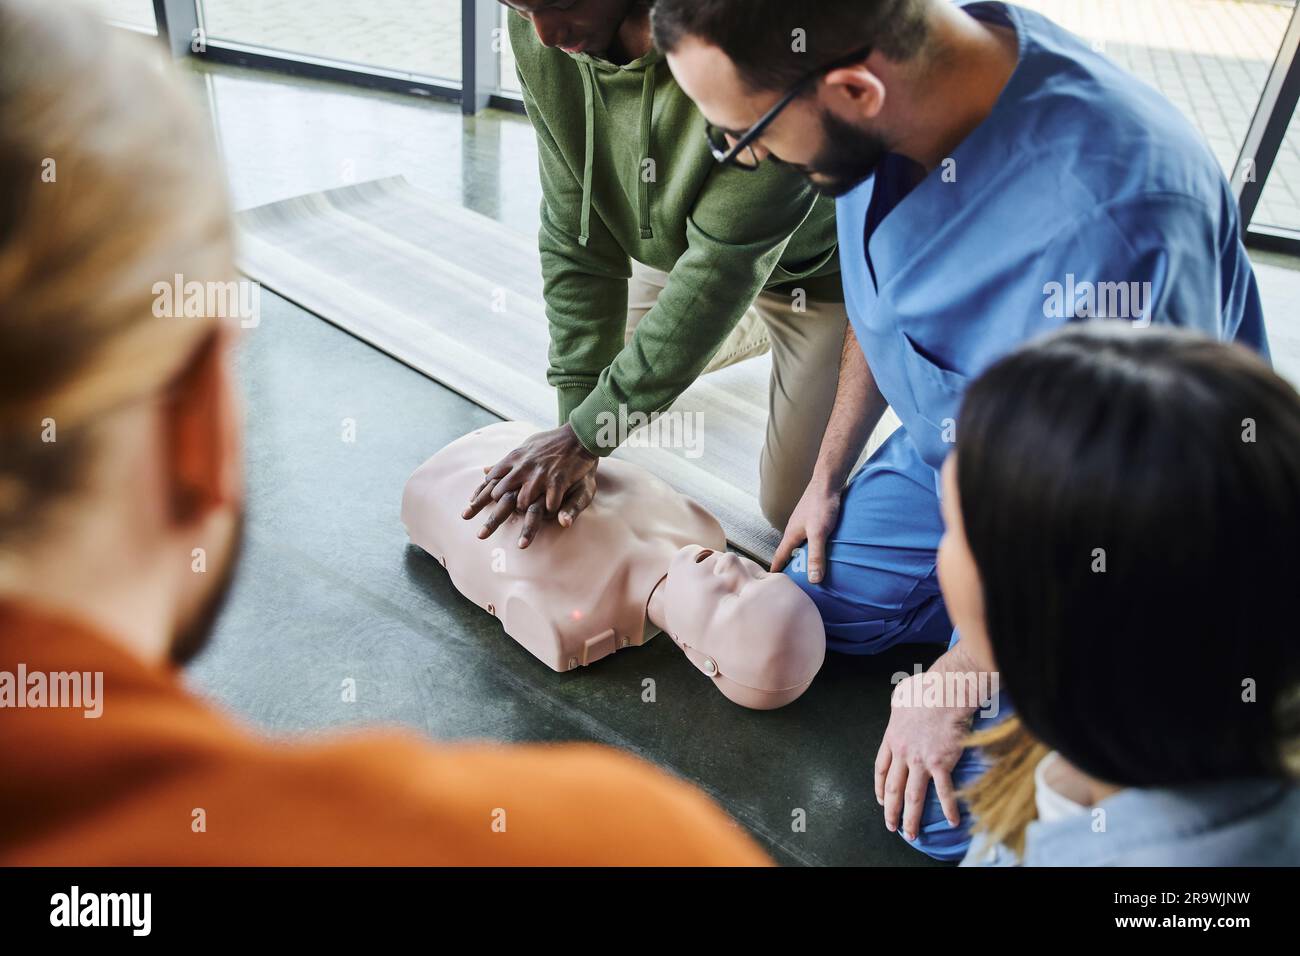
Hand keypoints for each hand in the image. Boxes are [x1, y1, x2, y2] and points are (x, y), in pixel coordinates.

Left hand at [462, 424, 597, 547]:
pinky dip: (550, 512)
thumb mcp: (524, 448)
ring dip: (525, 518)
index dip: (479, 498)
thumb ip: (505, 462)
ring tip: (522, 537)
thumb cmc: (550, 442)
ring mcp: (539, 475)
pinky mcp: (558, 480)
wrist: (576, 435)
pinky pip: (550, 502)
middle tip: (481, 535)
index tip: (467, 513)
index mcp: (514, 460)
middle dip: (493, 518)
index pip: (491, 482)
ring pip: (524, 503)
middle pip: (501, 496)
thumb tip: (485, 471)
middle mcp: (523, 469)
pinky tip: (551, 519)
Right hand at [770, 476, 840, 582]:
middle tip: (792, 581)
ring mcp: (804, 523)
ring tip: (808, 568)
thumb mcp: (819, 533)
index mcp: (791, 535)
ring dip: (801, 555)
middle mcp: (795, 530)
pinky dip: (812, 546)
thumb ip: (816, 556)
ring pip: (800, 544)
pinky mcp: (814, 518)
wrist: (828, 481)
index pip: (779, 556)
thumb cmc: (821, 505)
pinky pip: (810, 537)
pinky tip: (822, 549)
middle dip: (789, 566)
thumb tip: (813, 580)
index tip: (771, 582)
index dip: (776, 569)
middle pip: (789, 551)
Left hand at [874, 655, 979, 841]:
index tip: (881, 800)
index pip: (881, 769)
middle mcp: (903, 753)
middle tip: (891, 826)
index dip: (880, 787)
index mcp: (892, 738)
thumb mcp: (901, 696)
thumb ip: (898, 708)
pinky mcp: (941, 763)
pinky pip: (944, 792)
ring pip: (913, 796)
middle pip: (893, 788)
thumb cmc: (925, 689)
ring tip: (910, 834)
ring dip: (911, 818)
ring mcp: (920, 760)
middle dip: (891, 811)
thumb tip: (899, 704)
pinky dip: (949, 808)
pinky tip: (953, 821)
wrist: (945, 691)